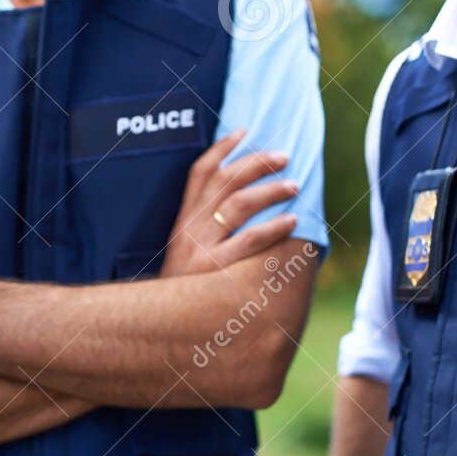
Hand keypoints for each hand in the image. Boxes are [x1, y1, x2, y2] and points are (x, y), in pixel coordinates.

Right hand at [162, 129, 299, 275]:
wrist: (162, 325)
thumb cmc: (185, 286)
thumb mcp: (184, 249)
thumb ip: (204, 224)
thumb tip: (240, 198)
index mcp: (183, 219)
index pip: (199, 172)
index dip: (222, 148)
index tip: (244, 130)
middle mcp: (190, 228)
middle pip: (224, 181)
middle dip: (256, 163)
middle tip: (284, 156)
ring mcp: (201, 248)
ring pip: (238, 204)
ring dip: (269, 190)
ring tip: (294, 185)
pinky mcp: (215, 270)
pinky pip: (249, 241)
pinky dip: (273, 226)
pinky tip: (293, 220)